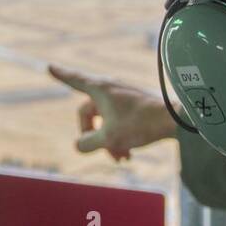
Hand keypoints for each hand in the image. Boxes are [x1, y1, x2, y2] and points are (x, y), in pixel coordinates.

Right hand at [48, 64, 176, 161]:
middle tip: (104, 153)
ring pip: (105, 120)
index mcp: (100, 89)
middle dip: (93, 136)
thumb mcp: (108, 139)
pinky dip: (119, 136)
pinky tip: (129, 154)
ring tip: (122, 159)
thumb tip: (78, 145)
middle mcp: (111, 88)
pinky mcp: (136, 104)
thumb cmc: (140, 125)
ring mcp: (124, 96)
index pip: (74, 81)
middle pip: (89, 113)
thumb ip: (87, 143)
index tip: (50, 66)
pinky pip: (118, 121)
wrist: (175, 120)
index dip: (61, 76)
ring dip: (108, 140)